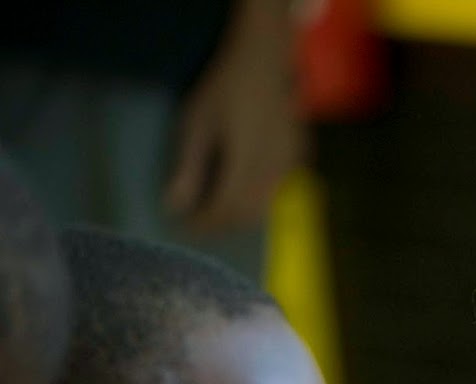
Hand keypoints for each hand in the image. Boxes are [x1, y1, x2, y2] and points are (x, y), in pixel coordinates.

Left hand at [165, 0, 303, 232]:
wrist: (265, 62)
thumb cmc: (225, 87)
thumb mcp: (196, 123)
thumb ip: (188, 168)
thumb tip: (174, 206)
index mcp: (244, 165)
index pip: (225, 210)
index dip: (205, 224)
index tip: (185, 226)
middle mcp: (271, 173)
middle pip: (247, 215)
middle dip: (222, 224)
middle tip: (200, 222)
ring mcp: (288, 167)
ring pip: (265, 207)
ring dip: (241, 215)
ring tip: (218, 210)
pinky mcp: (298, 160)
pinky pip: (277, 191)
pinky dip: (257, 199)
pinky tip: (243, 189)